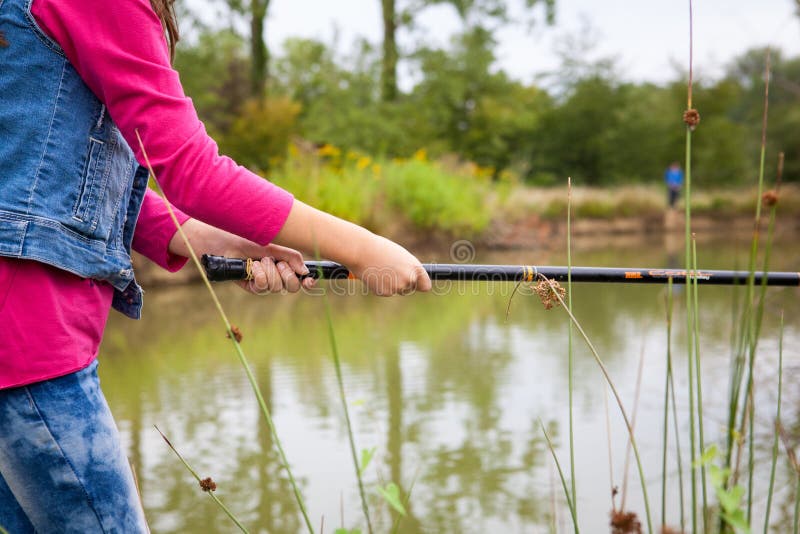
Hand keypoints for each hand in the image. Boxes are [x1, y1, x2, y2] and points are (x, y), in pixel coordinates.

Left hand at [169, 219, 314, 293]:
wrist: (227, 242)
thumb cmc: (249, 240)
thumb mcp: (274, 246)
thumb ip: (291, 257)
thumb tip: (305, 272)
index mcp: (284, 265)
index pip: (301, 279)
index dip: (308, 282)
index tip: (309, 280)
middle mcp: (276, 275)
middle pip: (292, 287)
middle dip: (287, 275)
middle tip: (278, 263)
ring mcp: (263, 282)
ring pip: (277, 287)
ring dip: (269, 271)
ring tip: (259, 260)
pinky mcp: (251, 287)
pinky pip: (262, 287)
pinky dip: (259, 275)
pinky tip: (252, 266)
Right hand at [348, 234, 431, 295]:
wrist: (361, 251)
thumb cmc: (380, 248)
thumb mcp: (399, 255)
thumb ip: (407, 267)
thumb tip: (411, 278)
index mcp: (415, 267)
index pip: (426, 285)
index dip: (421, 284)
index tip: (417, 284)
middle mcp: (409, 278)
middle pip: (411, 288)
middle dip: (403, 283)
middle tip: (391, 271)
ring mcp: (397, 286)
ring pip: (397, 290)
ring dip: (391, 284)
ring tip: (381, 270)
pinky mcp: (385, 292)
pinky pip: (385, 292)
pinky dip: (380, 286)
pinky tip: (374, 275)